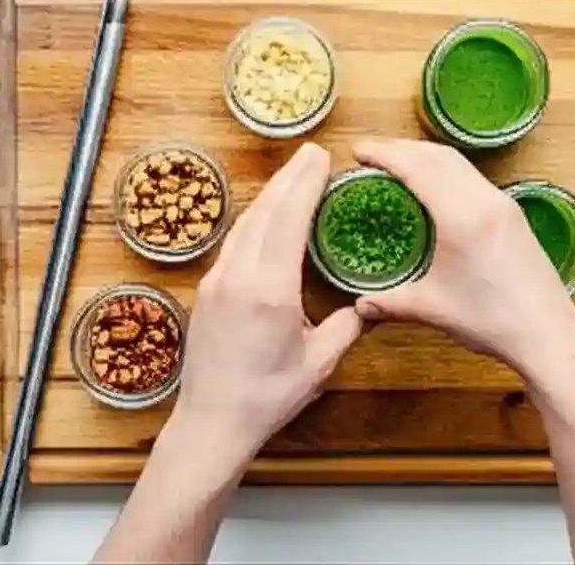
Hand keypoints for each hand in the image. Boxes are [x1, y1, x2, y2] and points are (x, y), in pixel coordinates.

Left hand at [174, 143, 362, 455]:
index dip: (305, 183)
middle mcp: (238, 277)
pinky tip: (267, 217)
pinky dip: (255, 220)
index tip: (321, 157)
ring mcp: (217, 281)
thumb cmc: (266, 397)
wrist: (211, 422)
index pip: (288, 220)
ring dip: (271, 195)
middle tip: (312, 153)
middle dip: (290, 178)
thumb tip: (366, 305)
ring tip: (294, 175)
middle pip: (265, 211)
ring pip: (246, 224)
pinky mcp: (207, 290)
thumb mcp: (320, 362)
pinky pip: (234, 242)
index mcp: (269, 290)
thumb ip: (347, 326)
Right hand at [351, 138, 574, 380]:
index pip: (417, 167)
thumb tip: (361, 304)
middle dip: (402, 147)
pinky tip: (436, 188)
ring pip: (460, 163)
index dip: (384, 153)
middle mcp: (485, 201)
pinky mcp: (514, 215)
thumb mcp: (433, 308)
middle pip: (438, 155)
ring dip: (426, 156)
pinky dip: (448, 171)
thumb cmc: (493, 321)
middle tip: (372, 154)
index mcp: (462, 217)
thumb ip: (391, 303)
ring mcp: (504, 204)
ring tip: (399, 164)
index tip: (358, 150)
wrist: (548, 334)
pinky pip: (474, 178)